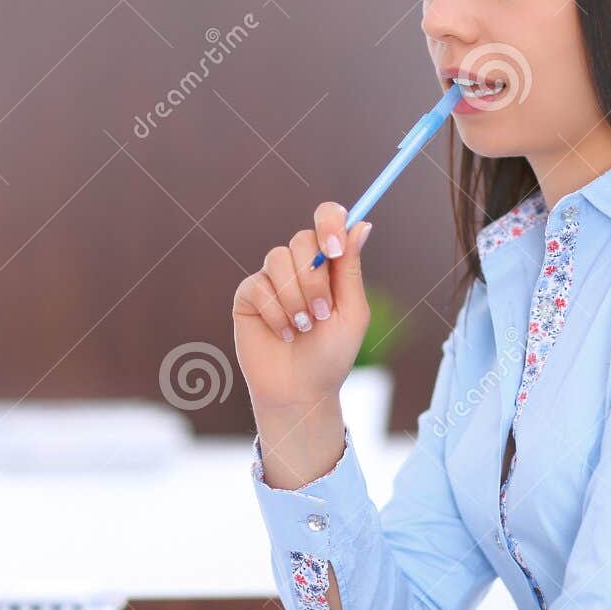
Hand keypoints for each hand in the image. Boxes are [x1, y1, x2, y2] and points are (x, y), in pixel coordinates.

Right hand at [231, 202, 373, 413]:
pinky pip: (259, 285)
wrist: (301, 390)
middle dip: (314, 280)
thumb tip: (362, 225)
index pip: (328, 218)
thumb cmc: (331, 354)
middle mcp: (299, 265)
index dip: (330, 223)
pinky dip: (275, 313)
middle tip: (322, 313)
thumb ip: (351, 269)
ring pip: (278, 259)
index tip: (335, 249)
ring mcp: (272, 278)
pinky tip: (283, 333)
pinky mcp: (249, 295)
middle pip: (302, 239)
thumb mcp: (351, 312)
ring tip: (303, 327)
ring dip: (295, 299)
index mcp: (329, 263)